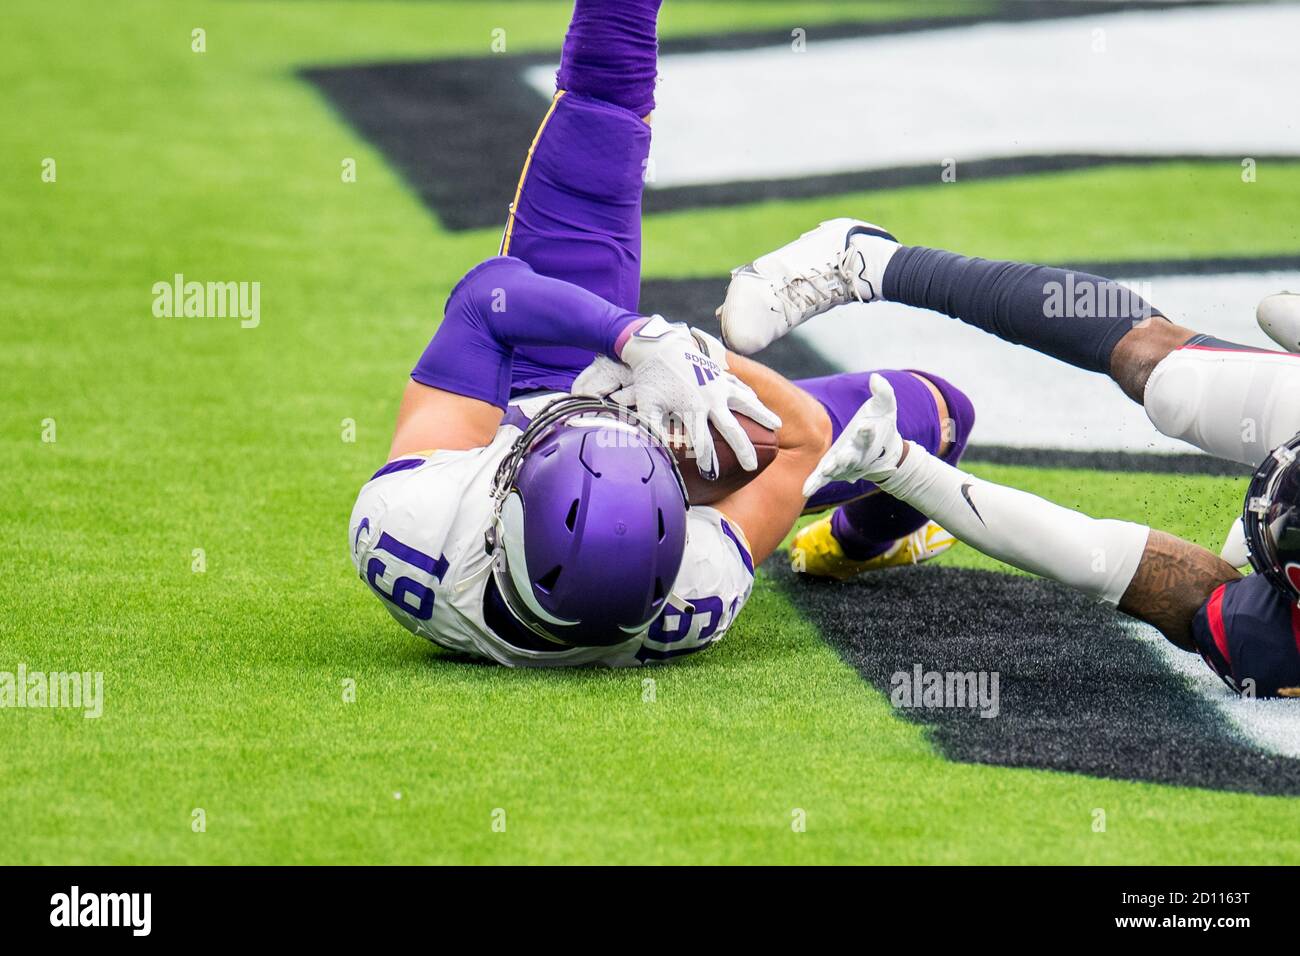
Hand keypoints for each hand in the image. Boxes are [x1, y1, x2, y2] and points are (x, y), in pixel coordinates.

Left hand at [584, 316, 779, 477]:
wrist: (658, 346)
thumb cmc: (650, 378)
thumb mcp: (647, 405)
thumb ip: (652, 429)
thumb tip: (656, 451)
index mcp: (692, 408)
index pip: (702, 442)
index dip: (706, 461)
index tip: (710, 475)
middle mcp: (711, 398)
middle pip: (732, 429)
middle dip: (743, 450)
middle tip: (751, 466)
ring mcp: (718, 384)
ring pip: (747, 403)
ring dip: (762, 415)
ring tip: (777, 426)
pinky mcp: (720, 373)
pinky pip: (740, 386)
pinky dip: (750, 394)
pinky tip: (758, 401)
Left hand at [802, 373, 904, 497]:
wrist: (882, 453)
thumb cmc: (881, 425)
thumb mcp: (885, 407)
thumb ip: (883, 393)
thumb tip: (876, 379)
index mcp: (868, 438)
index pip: (868, 435)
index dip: (867, 431)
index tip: (866, 426)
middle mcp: (857, 454)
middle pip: (853, 456)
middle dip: (849, 456)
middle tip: (844, 456)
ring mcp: (845, 465)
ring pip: (838, 468)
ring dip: (832, 470)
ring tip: (826, 471)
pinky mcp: (833, 470)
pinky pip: (823, 478)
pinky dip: (815, 483)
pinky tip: (805, 490)